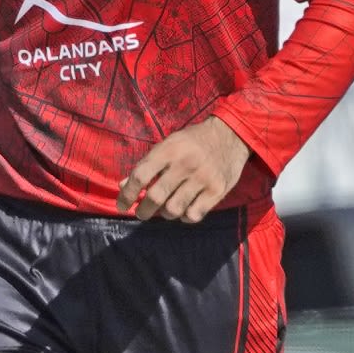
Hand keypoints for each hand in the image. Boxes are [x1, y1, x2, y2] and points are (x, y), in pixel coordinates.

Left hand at [117, 116, 249, 223]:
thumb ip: (147, 165)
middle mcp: (185, 164)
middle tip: (141, 213)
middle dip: (143, 211)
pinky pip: (194, 215)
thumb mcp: (168, 145)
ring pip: (173, 209)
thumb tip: (122, 186)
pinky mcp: (217, 190)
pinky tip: (184, 209)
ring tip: (164, 210)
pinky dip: (184, 217)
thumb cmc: (192, 142)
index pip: (140, 176)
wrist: (230, 135)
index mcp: (168, 150)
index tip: (122, 205)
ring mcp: (202, 178)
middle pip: (155, 197)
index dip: (127, 194)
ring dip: (164, 214)